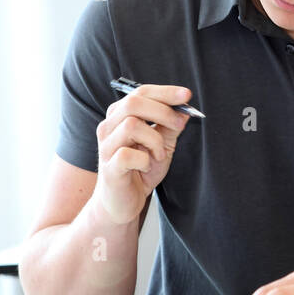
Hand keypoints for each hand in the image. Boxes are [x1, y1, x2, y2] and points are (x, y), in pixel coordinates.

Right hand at [94, 84, 194, 224]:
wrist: (124, 202)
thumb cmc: (140, 169)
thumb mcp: (162, 144)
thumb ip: (170, 126)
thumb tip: (185, 110)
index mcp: (120, 115)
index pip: (140, 92)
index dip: (165, 92)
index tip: (187, 95)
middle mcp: (109, 126)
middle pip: (133, 103)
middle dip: (163, 111)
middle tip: (180, 125)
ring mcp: (106, 147)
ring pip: (131, 125)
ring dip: (154, 139)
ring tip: (159, 154)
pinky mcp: (108, 167)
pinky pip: (127, 154)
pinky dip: (144, 160)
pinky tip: (145, 166)